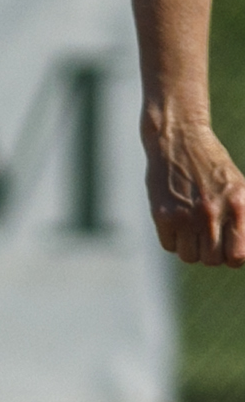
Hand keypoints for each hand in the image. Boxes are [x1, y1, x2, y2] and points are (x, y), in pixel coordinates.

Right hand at [144, 117, 244, 265]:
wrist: (180, 141)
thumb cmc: (212, 167)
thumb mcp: (237, 188)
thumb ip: (241, 219)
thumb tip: (239, 253)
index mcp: (238, 205)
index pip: (238, 256)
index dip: (232, 257)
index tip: (228, 248)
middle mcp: (213, 213)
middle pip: (212, 260)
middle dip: (211, 254)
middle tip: (208, 238)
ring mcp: (187, 215)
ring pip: (189, 257)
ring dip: (190, 248)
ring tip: (192, 229)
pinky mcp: (163, 216)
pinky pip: (170, 246)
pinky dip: (173, 240)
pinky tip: (176, 221)